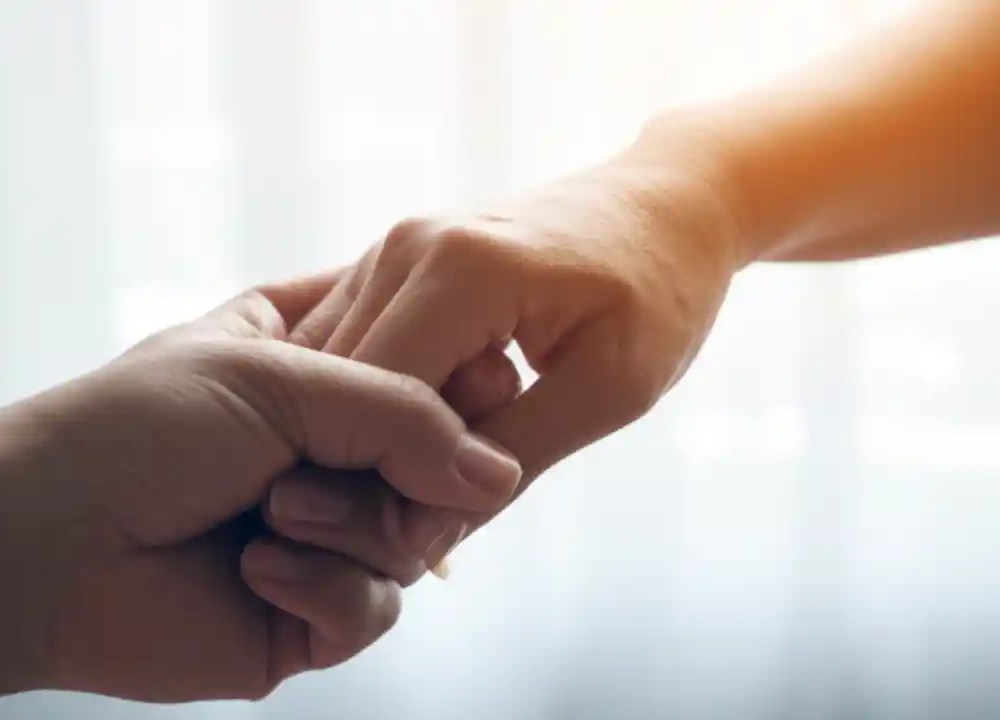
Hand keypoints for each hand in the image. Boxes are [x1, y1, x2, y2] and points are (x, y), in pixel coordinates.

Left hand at [0, 274, 521, 702]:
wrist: (35, 547)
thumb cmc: (138, 432)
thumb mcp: (280, 377)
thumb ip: (404, 415)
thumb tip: (501, 476)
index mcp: (315, 361)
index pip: (428, 355)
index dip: (462, 368)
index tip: (482, 374)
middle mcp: (327, 445)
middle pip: (441, 452)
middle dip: (412, 464)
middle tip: (367, 467)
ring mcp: (322, 529)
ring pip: (417, 536)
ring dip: (348, 526)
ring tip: (269, 516)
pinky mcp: (309, 611)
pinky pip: (375, 608)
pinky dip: (325, 589)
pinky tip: (255, 572)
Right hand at [288, 146, 742, 523]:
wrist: (669, 207)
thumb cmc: (658, 295)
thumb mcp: (609, 390)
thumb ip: (513, 460)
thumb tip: (417, 547)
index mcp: (458, 270)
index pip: (373, 404)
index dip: (387, 482)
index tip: (431, 529)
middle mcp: (403, 247)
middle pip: (338, 390)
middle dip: (371, 457)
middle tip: (444, 495)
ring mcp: (388, 247)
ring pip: (329, 373)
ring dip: (369, 426)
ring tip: (450, 447)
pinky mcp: (389, 261)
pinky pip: (345, 344)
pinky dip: (367, 396)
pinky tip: (425, 419)